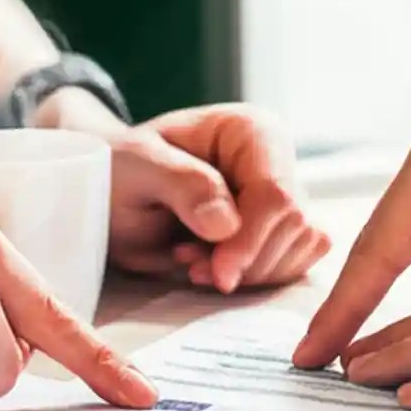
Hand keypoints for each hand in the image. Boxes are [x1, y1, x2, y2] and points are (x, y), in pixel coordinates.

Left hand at [40, 92, 329, 291]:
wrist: (112, 197)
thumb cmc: (120, 172)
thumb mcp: (136, 168)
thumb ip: (182, 186)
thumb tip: (226, 224)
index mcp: (252, 131)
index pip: (276, 194)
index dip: (250, 241)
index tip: (217, 274)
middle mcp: (276, 161)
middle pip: (293, 227)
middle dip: (244, 260)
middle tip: (187, 262)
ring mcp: (282, 198)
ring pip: (297, 250)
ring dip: (246, 272)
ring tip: (191, 260)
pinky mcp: (279, 233)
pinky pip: (293, 265)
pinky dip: (254, 278)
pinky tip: (211, 267)